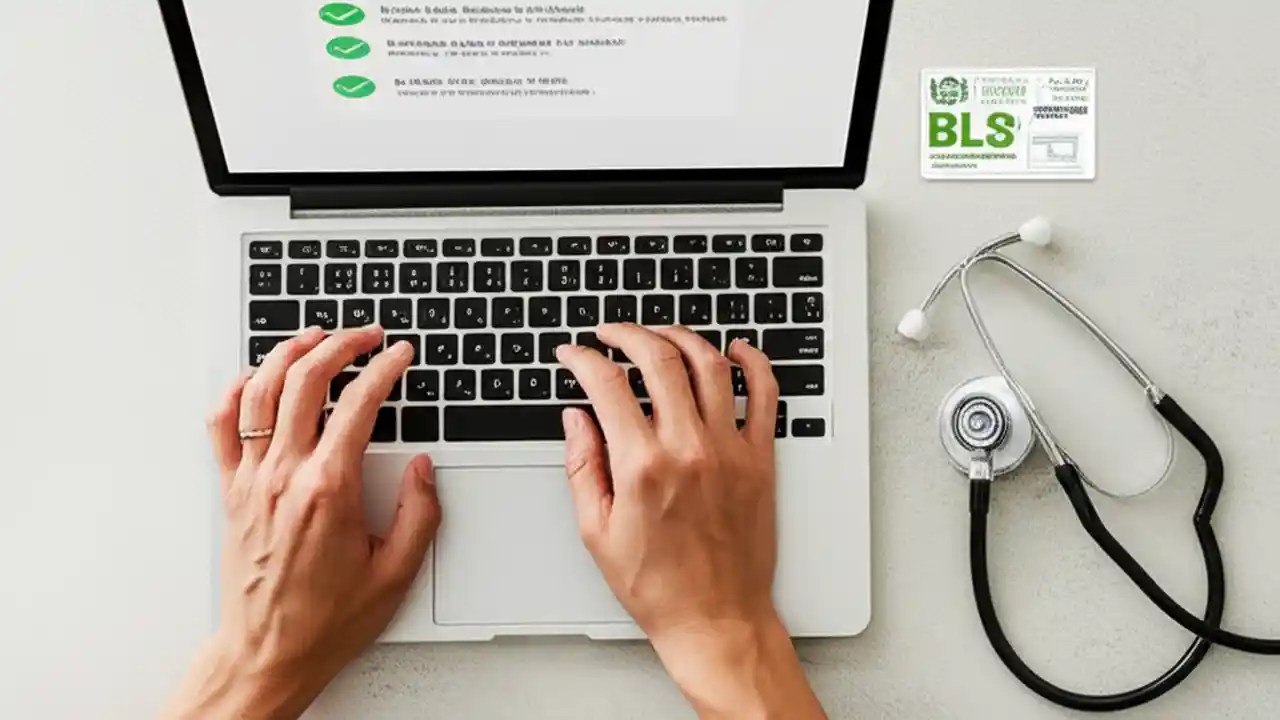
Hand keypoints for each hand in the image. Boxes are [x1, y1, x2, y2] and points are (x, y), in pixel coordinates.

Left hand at [164, 326, 440, 719]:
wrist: (268, 653)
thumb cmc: (325, 620)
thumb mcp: (396, 573)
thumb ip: (418, 514)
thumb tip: (423, 469)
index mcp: (329, 490)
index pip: (359, 404)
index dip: (385, 369)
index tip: (399, 355)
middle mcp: (285, 476)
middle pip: (306, 381)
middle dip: (341, 345)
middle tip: (366, 336)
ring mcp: (253, 480)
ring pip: (260, 392)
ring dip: (289, 353)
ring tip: (315, 337)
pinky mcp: (232, 491)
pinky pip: (222, 426)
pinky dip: (236, 392)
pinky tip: (256, 379)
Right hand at [557, 324, 824, 719]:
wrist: (715, 619)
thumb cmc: (657, 585)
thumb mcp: (596, 531)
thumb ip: (582, 466)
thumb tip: (576, 418)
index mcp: (642, 467)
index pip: (607, 385)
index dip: (583, 358)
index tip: (574, 354)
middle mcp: (688, 449)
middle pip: (659, 358)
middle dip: (627, 333)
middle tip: (611, 333)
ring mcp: (729, 450)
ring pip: (709, 364)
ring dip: (681, 336)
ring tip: (660, 335)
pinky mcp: (760, 459)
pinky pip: (765, 395)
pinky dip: (753, 362)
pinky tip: (736, 349)